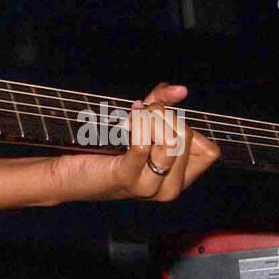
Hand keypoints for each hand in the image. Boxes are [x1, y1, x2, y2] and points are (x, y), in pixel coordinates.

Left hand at [48, 82, 219, 203]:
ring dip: (150, 119)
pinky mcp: (126, 178)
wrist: (69, 176)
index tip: (163, 122)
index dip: (188, 127)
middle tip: (141, 116)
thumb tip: (180, 90)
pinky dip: (137, 125)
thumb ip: (161, 103)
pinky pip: (144, 145)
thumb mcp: (141, 124)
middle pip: (187, 137)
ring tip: (132, 119)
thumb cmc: (106, 150)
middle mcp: (171, 188)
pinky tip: (127, 120)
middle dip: (164, 116)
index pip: (209, 150)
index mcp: (180, 179)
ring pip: (171, 140)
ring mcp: (150, 187)